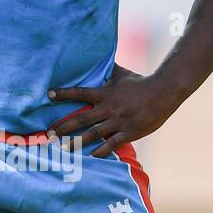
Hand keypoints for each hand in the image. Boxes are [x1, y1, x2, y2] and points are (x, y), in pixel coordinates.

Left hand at [46, 64, 172, 157]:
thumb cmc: (141, 83)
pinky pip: (111, 145)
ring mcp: (118, 122)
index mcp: (105, 94)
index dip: (64, 93)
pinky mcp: (129, 133)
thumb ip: (108, 68)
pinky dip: (100, 152)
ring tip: (62, 148)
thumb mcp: (122, 74)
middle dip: (63, 127)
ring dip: (76, 142)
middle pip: (81, 119)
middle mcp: (109, 109)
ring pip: (92, 134)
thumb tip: (98, 54)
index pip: (80, 93)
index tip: (49, 94)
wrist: (163, 93)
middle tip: (49, 134)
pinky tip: (89, 158)